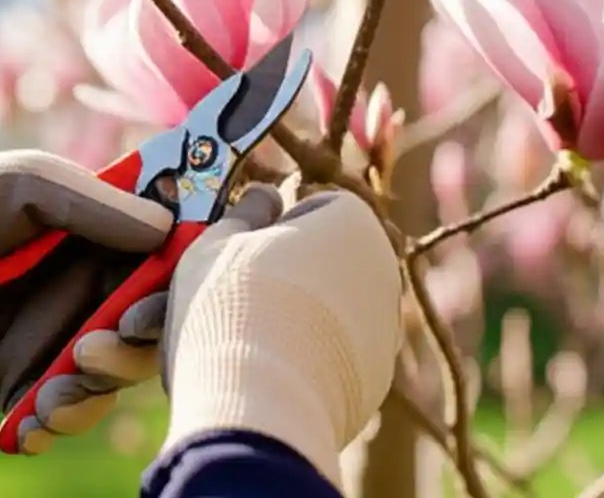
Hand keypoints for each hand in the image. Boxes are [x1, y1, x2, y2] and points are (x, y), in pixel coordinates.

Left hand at [0, 150, 173, 451]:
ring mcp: (58, 340)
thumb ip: (100, 209)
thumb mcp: (34, 185)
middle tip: (100, 343)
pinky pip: (57, 411)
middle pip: (144, 336)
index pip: (163, 274)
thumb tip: (169, 230)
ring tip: (58, 386)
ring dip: (94, 390)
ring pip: (107, 380)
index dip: (172, 292)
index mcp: (105, 245)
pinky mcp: (22, 380)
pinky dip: (55, 422)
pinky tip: (35, 419)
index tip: (156, 301)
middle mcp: (90, 295)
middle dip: (133, 349)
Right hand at [159, 186, 402, 487]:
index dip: (273, 226)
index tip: (241, 251)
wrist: (260, 406)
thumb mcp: (218, 241)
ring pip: (333, 310)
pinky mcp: (376, 382)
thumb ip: (245, 211)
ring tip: (247, 340)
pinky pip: (337, 358)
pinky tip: (270, 375)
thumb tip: (263, 196)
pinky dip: (310, 361)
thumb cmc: (231, 304)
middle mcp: (384, 270)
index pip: (314, 206)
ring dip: (299, 317)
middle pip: (327, 259)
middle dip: (289, 272)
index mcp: (354, 222)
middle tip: (237, 296)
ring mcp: (385, 330)